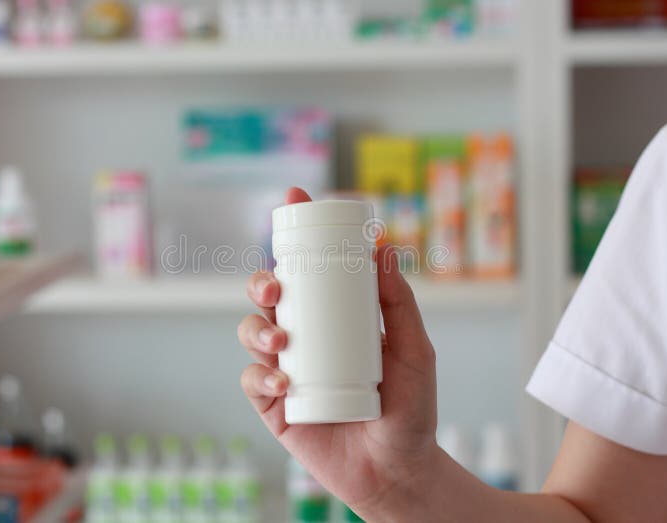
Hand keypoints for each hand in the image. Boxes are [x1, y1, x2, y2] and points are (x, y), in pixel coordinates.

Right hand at [238, 187, 442, 517]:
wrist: (398, 470)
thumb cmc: (410, 409)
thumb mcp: (414, 350)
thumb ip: (400, 303)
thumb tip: (384, 248)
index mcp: (335, 318)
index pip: (311, 269)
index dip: (297, 232)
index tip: (295, 195)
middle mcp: (305, 337)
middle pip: (269, 295)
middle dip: (262, 281)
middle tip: (276, 288)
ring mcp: (286, 369)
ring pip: (252, 332)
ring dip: (256, 330)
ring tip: (281, 344)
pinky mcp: (273, 405)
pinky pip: (252, 380)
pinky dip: (260, 376)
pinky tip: (280, 383)